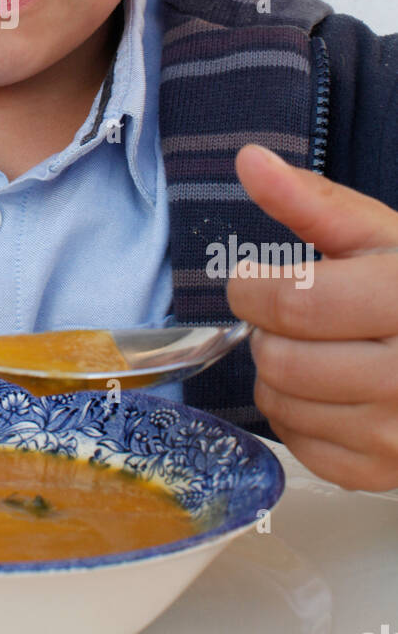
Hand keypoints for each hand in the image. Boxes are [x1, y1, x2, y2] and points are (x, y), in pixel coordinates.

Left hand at [227, 143, 397, 490]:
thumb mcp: (382, 234)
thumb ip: (312, 200)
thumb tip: (249, 160)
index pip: (291, 305)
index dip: (251, 287)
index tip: (253, 278)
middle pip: (280, 359)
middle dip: (265, 330)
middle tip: (287, 314)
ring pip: (281, 404)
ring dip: (274, 373)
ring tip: (309, 348)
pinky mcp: (386, 473)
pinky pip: (301, 448)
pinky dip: (295, 417)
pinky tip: (323, 389)